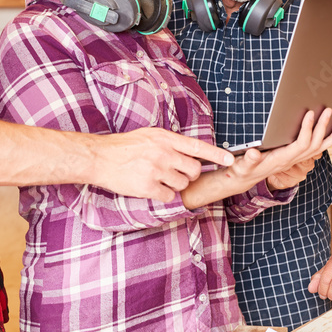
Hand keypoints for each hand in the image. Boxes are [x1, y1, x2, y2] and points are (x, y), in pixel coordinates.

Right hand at [92, 128, 234, 202]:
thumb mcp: (149, 135)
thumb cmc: (124, 146)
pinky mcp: (148, 187)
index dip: (217, 154)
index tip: (231, 159)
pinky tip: (150, 187)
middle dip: (189, 175)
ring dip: (174, 185)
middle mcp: (163, 152)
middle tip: (176, 173)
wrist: (100, 157)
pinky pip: (168, 196)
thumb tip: (191, 151)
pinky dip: (162, 195)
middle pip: (194, 170)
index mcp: (165, 138)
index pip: (198, 146)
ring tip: (157, 178)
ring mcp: (156, 170)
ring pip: (182, 185)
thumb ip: (170, 142)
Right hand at [227, 108, 331, 188]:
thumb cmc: (243, 170)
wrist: (245, 178)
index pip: (300, 144)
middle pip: (314, 145)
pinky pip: (313, 150)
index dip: (307, 129)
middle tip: (328, 111)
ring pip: (317, 149)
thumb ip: (248, 159)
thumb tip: (253, 153)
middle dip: (322, 128)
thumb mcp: (242, 165)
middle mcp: (291, 160)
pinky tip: (328, 134)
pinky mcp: (293, 158)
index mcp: (281, 160)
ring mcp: (294, 160)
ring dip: (329, 137)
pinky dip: (323, 142)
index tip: (310, 113)